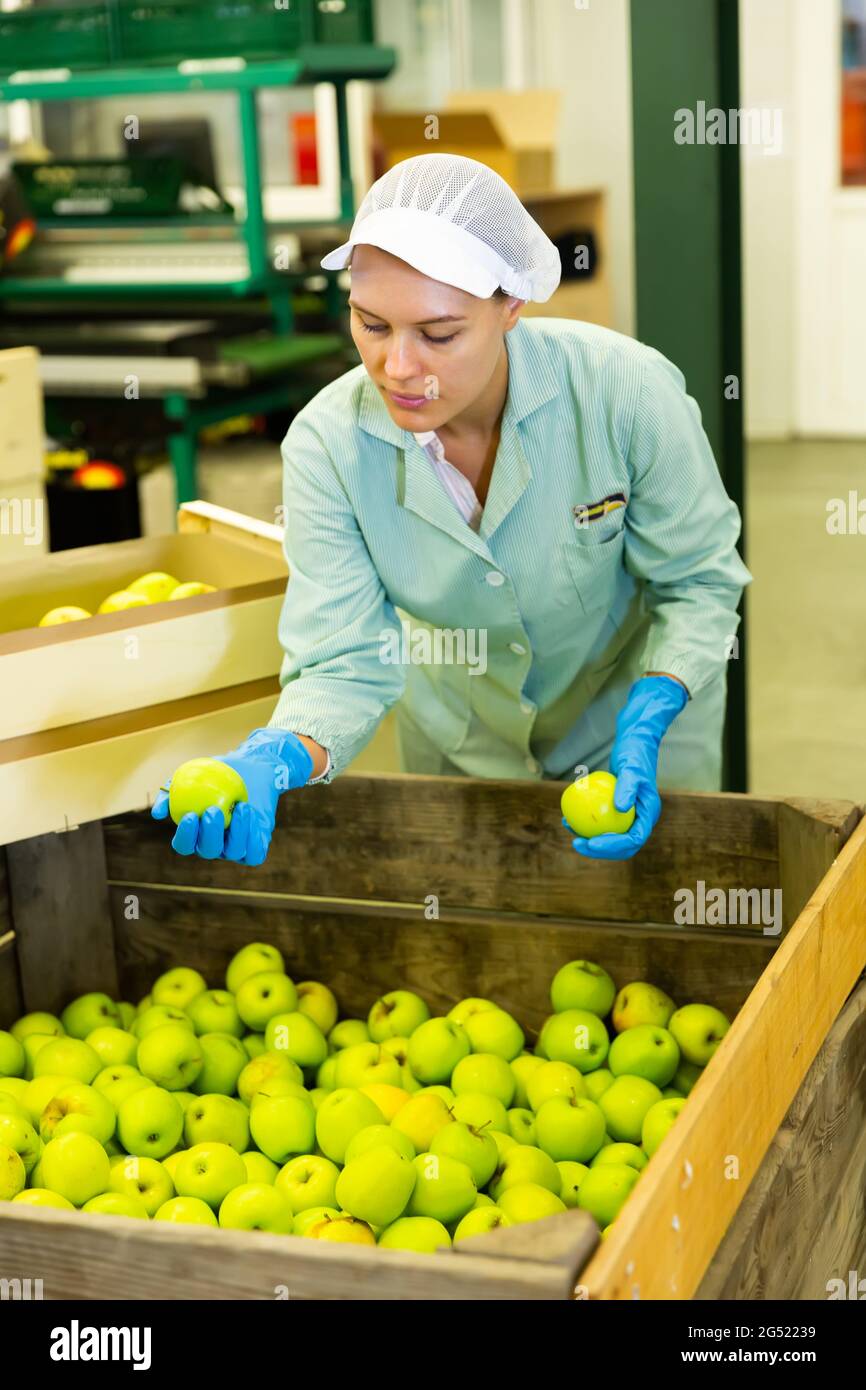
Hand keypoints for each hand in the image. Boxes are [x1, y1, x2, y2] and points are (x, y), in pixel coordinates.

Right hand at [152, 728, 312, 865]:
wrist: (253, 766)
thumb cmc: (218, 773)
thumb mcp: (191, 775)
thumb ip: (170, 792)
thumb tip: (158, 814)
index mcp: (196, 835)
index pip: (184, 845)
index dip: (185, 836)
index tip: (190, 815)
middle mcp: (214, 845)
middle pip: (208, 850)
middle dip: (209, 834)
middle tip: (213, 811)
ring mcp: (236, 848)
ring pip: (233, 851)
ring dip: (236, 831)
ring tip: (241, 805)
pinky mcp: (256, 845)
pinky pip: (254, 852)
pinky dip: (252, 836)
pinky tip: (250, 813)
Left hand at [567, 675, 687, 860]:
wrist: (635, 742)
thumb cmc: (634, 754)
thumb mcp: (631, 768)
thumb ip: (627, 788)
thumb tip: (620, 809)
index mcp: (648, 815)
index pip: (633, 840)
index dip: (612, 846)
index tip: (591, 842)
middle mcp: (640, 819)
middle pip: (622, 846)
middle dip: (600, 850)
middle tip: (576, 843)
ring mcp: (629, 815)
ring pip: (610, 837)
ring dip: (591, 840)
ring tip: (570, 833)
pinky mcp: (617, 809)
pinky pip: (601, 822)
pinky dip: (586, 823)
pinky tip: (567, 819)